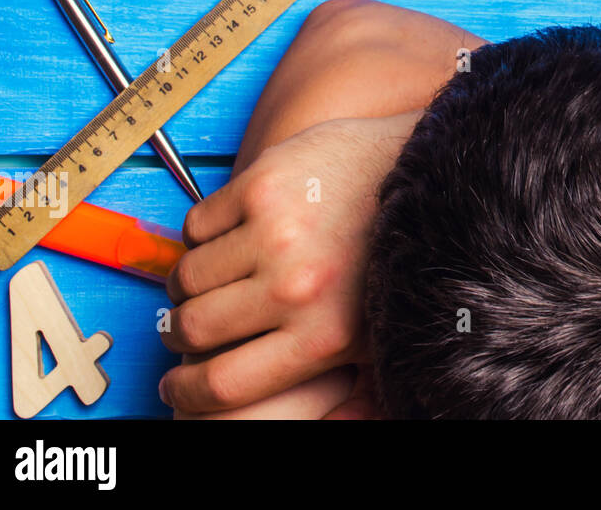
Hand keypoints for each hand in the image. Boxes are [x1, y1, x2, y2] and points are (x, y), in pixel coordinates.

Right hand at [158, 112, 417, 413]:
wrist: (422, 174)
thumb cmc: (397, 260)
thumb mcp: (385, 340)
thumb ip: (357, 396)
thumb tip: (328, 425)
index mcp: (322, 335)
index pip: (220, 385)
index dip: (186, 392)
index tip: (177, 384)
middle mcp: (296, 286)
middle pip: (191, 329)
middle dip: (179, 333)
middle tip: (186, 325)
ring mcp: (276, 230)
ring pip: (186, 275)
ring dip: (188, 282)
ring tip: (211, 279)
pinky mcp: (263, 183)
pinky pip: (196, 224)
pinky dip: (203, 233)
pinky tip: (231, 234)